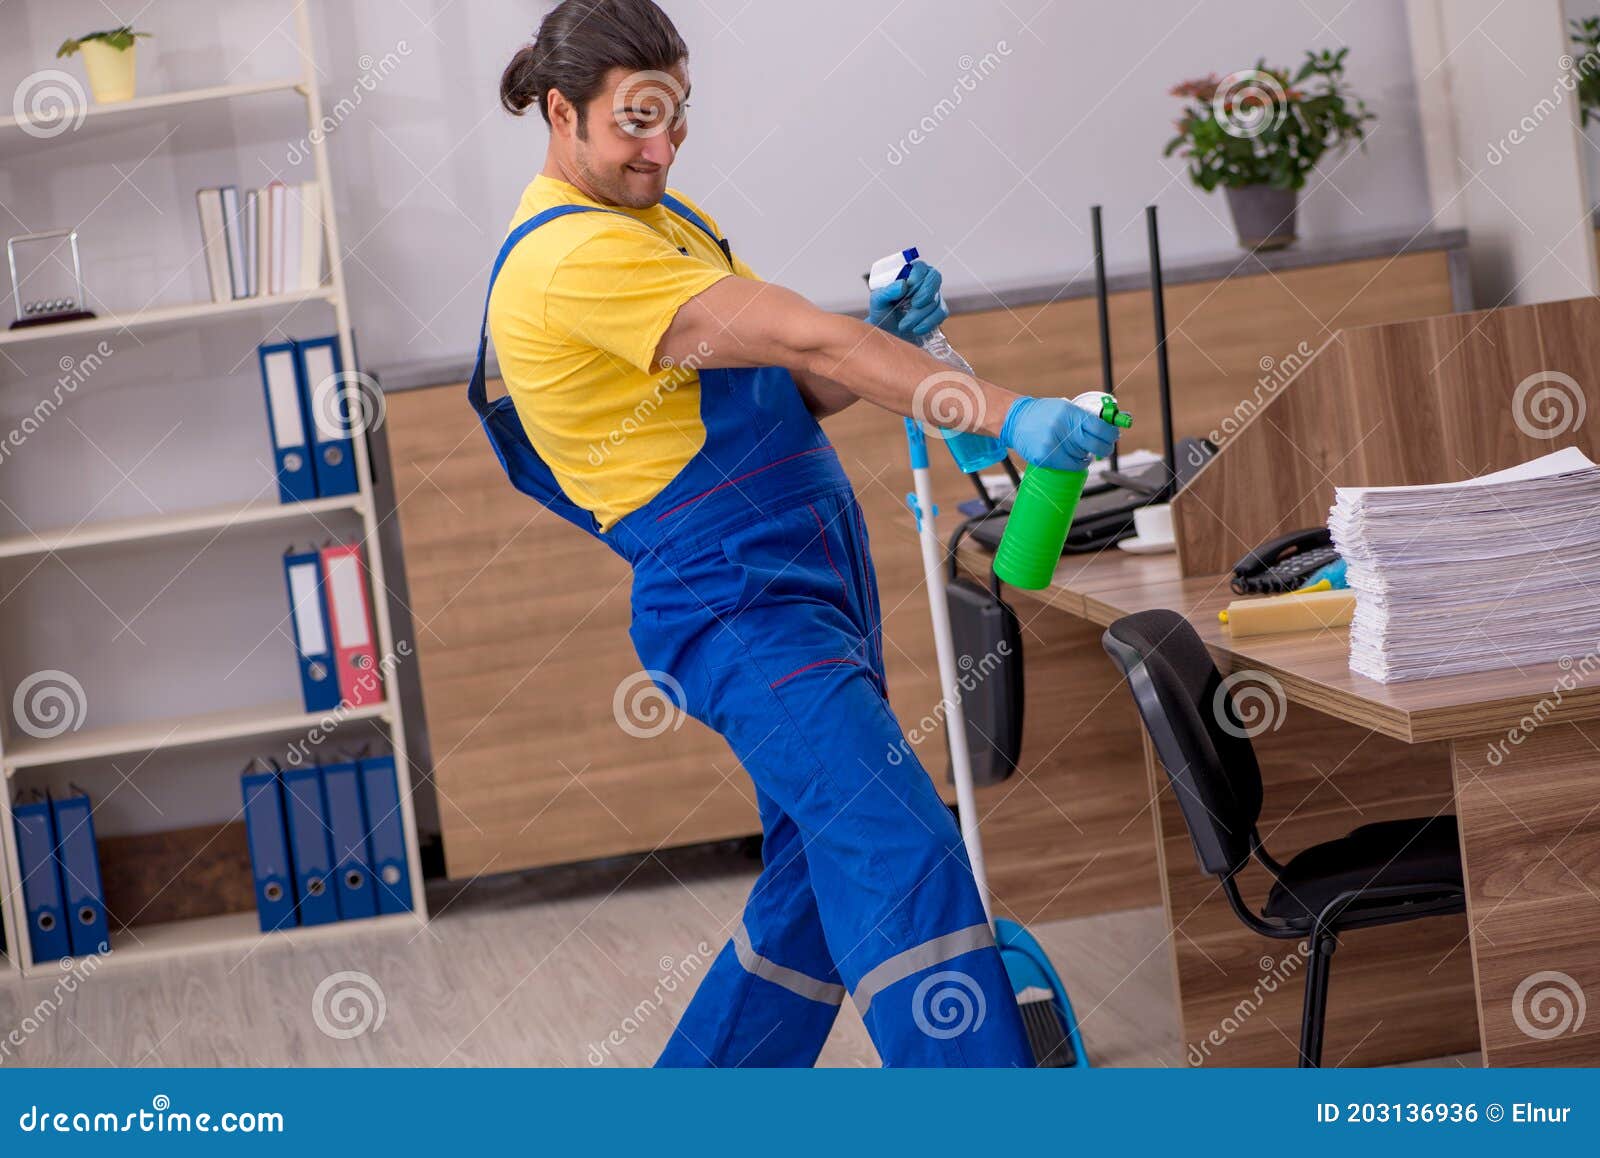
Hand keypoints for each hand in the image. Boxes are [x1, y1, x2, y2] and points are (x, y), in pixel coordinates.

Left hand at [866, 260, 947, 339]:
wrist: (891, 334)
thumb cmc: (883, 314)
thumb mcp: (877, 303)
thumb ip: (885, 293)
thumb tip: (902, 285)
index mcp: (908, 273)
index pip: (920, 266)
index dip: (917, 275)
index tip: (908, 286)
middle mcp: (924, 281)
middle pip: (934, 277)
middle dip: (925, 292)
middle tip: (914, 304)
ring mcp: (934, 295)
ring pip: (935, 299)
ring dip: (920, 314)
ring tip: (903, 325)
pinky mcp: (939, 310)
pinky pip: (941, 313)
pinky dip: (928, 322)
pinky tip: (916, 329)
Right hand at [1000, 396, 1120, 471]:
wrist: (1016, 420)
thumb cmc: (1044, 413)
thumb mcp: (1065, 408)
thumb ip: (1084, 417)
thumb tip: (1110, 427)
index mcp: (1070, 413)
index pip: (1100, 427)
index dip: (1111, 434)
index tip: (1113, 436)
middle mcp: (1062, 428)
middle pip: (1095, 445)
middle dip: (1104, 448)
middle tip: (1105, 448)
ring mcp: (1053, 445)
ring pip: (1082, 457)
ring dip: (1086, 455)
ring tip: (1080, 449)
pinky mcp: (1045, 457)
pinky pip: (1069, 466)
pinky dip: (1076, 464)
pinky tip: (1075, 459)